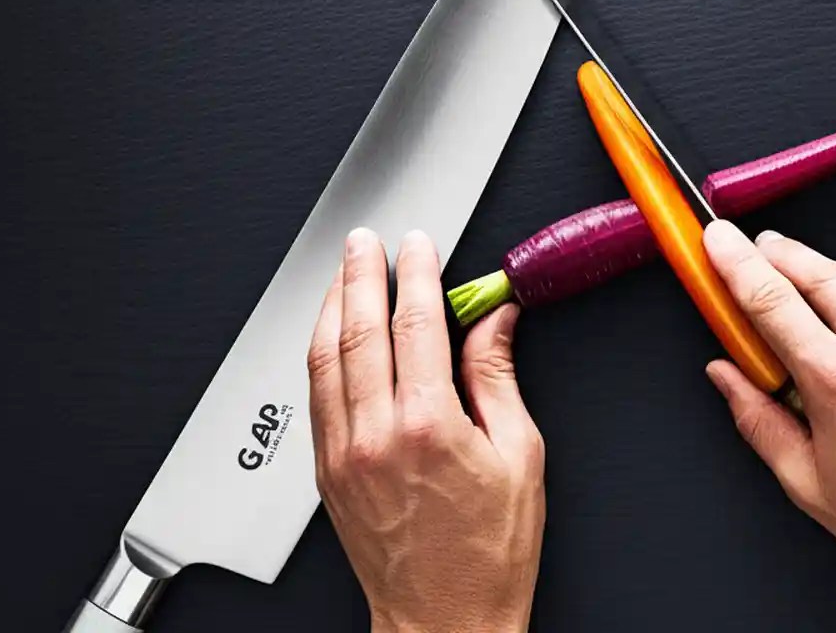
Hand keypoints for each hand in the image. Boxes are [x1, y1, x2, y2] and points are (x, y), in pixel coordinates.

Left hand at [307, 228, 545, 632]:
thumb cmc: (489, 553)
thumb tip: (494, 321)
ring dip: (332, 305)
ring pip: (325, 358)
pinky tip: (331, 335)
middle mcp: (376, 434)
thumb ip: (497, 377)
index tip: (419, 244)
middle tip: (366, 240)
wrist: (444, 621)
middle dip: (361, 273)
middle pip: (359, 329)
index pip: (416, 323)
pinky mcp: (326, 473)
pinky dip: (321, 353)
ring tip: (342, 272)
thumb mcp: (519, 455)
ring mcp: (342, 454)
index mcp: (430, 426)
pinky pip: (316, 396)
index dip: (417, 272)